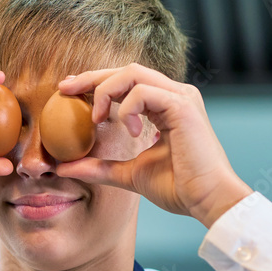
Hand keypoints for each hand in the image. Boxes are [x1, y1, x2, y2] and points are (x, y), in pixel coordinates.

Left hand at [56, 63, 252, 227]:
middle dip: (92, 77)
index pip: (127, 82)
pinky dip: (127, 108)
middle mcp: (175, 95)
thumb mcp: (129, 174)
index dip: (96, 83)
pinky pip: (143, 92)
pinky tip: (129, 131)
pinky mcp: (183, 105)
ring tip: (96, 118)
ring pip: (133, 73)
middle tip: (65, 88)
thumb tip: (64, 168)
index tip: (68, 92)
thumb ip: (99, 167)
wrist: (207, 200)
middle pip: (126, 70)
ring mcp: (181, 97)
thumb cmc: (178, 188)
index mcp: (166, 106)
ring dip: (106, 91)